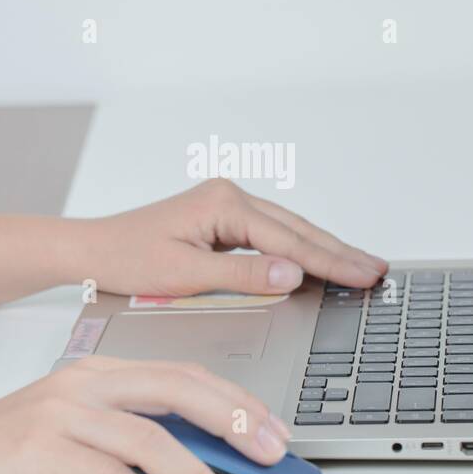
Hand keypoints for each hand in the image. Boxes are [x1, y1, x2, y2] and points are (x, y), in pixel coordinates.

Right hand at [0, 356, 292, 473]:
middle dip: (235, 422)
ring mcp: (62, 412)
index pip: (184, 376)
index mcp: (99, 373)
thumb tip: (197, 462)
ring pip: (151, 438)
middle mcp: (85, 383)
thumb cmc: (2, 454)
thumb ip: (126, 435)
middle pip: (180, 391)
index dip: (235, 400)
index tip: (272, 429)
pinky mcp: (40, 448)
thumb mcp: (73, 432)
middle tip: (272, 455)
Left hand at [70, 179, 387, 296]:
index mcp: (223, 203)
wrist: (93, 251)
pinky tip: (321, 263)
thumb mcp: (184, 274)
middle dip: (340, 252)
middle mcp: (229, 197)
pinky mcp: (224, 220)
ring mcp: (228, 206)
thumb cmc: (127, 259)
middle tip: (378, 271)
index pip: (289, 240)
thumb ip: (241, 275)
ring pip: (290, 231)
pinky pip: (274, 236)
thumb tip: (291, 275)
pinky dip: (301, 250)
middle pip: (298, 229)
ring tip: (362, 267)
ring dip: (326, 251)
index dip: (331, 261)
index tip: (364, 275)